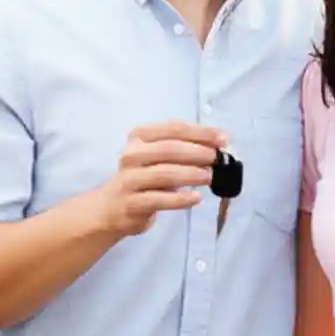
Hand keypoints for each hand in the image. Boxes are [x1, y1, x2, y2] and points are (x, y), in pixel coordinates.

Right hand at [97, 121, 225, 237]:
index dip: (201, 132)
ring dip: (191, 174)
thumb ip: (183, 147)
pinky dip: (180, 199)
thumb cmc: (143, 175)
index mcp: (140, 135)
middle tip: (217, 158)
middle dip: (197, 152)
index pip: (174, 128)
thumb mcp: (158, 155)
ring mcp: (129, 179)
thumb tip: (217, 146)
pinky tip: (196, 198)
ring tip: (209, 176)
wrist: (111, 206)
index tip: (223, 139)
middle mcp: (132, 154)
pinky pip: (159, 199)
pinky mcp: (131, 203)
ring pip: (164, 174)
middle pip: (170, 149)